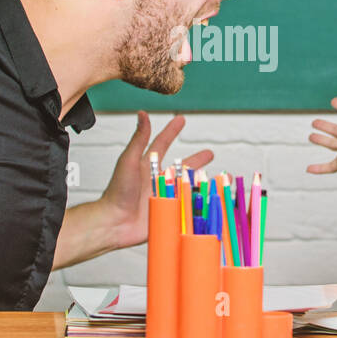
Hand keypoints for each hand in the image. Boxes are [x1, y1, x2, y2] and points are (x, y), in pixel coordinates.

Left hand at [102, 111, 212, 249]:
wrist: (115, 223)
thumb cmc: (117, 192)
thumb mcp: (129, 161)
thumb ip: (139, 139)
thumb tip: (142, 114)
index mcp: (147, 166)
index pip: (162, 144)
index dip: (171, 131)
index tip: (181, 120)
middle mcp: (157, 180)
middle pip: (181, 167)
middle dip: (196, 160)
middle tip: (210, 154)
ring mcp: (164, 196)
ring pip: (188, 186)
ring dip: (204, 182)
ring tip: (221, 178)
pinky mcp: (168, 212)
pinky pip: (187, 206)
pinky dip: (201, 203)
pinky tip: (213, 200)